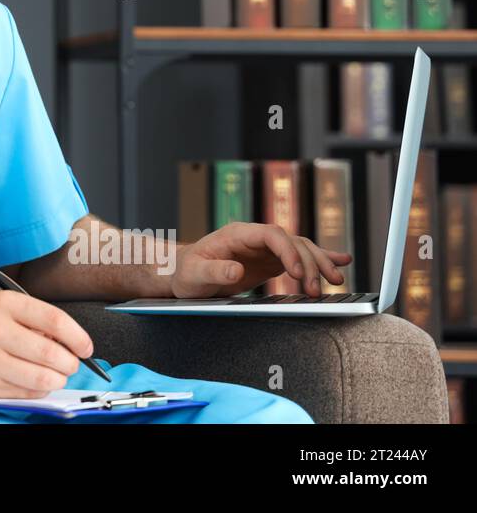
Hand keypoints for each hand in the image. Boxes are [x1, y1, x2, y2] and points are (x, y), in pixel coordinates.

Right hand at [0, 290, 93, 397]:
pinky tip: (31, 380)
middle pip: (52, 354)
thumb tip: (71, 342)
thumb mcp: (0, 308)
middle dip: (70, 364)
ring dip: (57, 380)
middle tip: (70, 364)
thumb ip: (34, 320)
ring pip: (43, 378)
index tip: (86, 347)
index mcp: (3, 304)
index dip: (78, 337)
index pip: (54, 320)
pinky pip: (27, 392)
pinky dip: (38, 390)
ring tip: (54, 374)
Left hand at [170, 222, 352, 298]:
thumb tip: (235, 270)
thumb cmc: (185, 272)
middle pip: (291, 241)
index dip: (287, 251)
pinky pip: (299, 257)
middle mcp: (254, 237)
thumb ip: (214, 271)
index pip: (271, 234)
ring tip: (335, 282)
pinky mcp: (270, 261)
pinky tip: (341, 262)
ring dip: (318, 264)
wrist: (182, 273)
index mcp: (237, 234)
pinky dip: (320, 259)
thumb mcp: (194, 274)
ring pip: (300, 249)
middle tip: (318, 288)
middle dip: (309, 263)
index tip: (296, 273)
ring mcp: (264, 248)